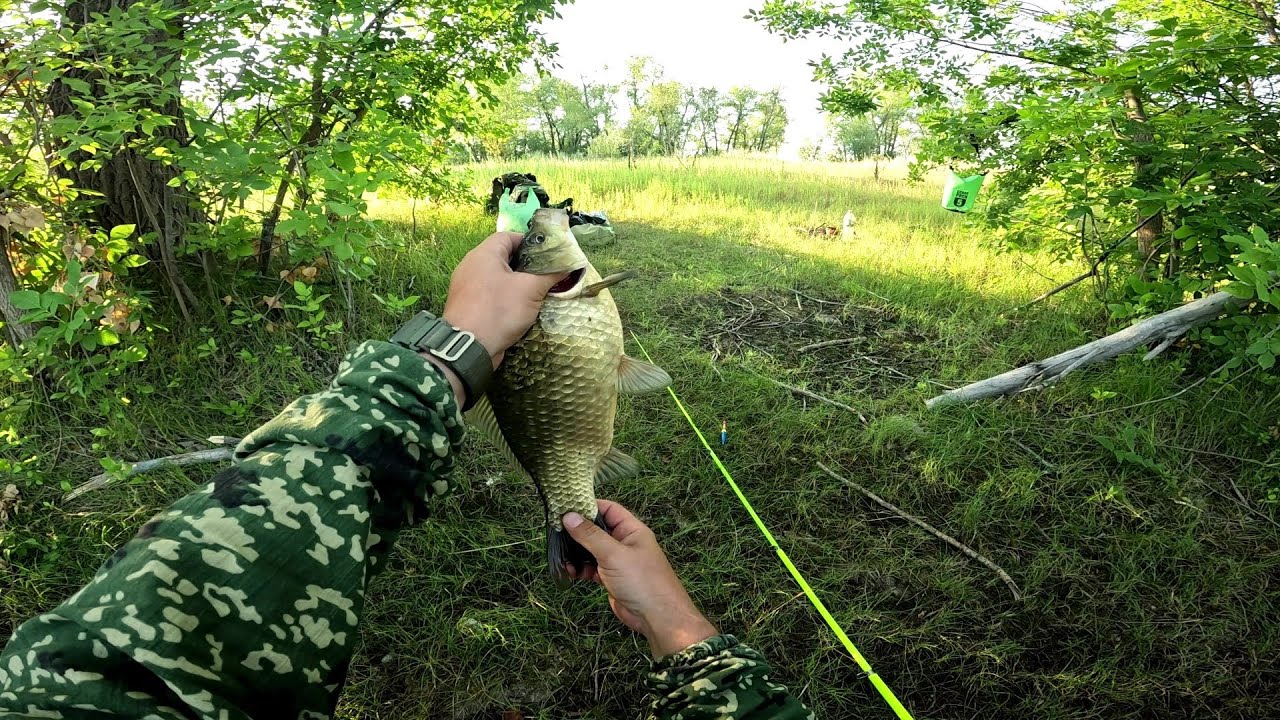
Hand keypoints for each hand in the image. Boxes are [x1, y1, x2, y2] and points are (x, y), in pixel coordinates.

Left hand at [442, 231, 566, 368]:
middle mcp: (471, 265)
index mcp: (484, 254)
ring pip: (497, 277)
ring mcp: (467, 286)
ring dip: (516, 283)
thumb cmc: (499, 309)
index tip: (547, 254)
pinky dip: (505, 297)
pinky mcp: (467, 305)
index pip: (508, 236)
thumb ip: (550, 274)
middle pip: (503, 257)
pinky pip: (490, 294)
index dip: (529, 242)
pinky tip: (519, 308)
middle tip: (545, 274)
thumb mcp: (531, 289)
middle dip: (525, 265)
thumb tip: (569, 265)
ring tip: (536, 292)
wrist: (469, 347)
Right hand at [564, 500, 718, 658]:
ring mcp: (618, 561)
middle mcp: (625, 542)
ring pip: (593, 550)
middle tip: (556, 531)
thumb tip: (569, 516)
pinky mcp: (612, 578)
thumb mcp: (613, 554)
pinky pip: (593, 568)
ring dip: (577, 553)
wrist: (657, 617)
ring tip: (562, 556)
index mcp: (632, 530)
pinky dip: (582, 569)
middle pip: (598, 529)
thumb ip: (590, 535)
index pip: (609, 509)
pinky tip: (571, 572)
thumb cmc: (641, 580)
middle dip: (578, 531)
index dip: (589, 506)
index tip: (566, 506)